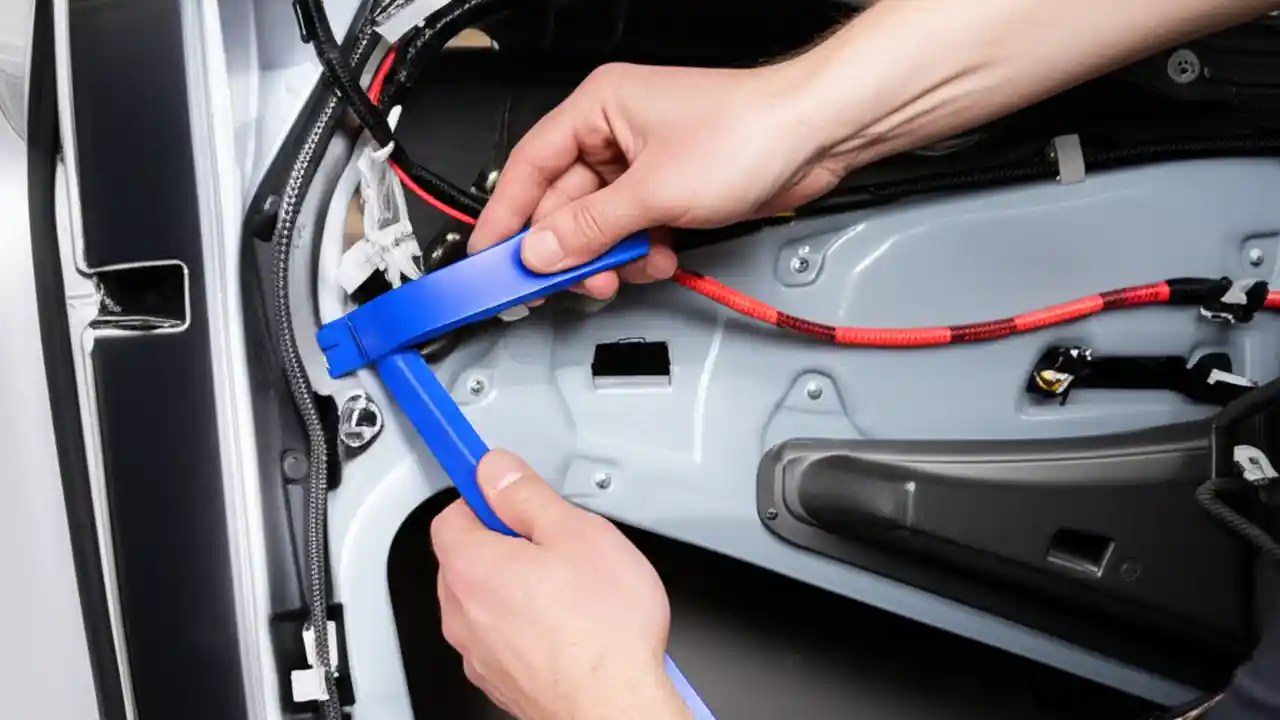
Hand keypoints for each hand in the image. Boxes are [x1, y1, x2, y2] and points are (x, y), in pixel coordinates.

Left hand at [430, 450, 690, 719]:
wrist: (614, 706)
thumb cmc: (602, 632)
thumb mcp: (576, 532)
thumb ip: (527, 494)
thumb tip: (498, 471)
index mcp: (471, 566)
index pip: (452, 512)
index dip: (485, 496)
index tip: (505, 489)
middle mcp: (462, 612)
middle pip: (466, 556)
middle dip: (505, 542)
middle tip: (553, 541)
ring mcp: (478, 651)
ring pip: (485, 598)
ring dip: (517, 585)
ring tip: (570, 587)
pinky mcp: (499, 679)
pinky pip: (501, 635)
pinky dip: (526, 624)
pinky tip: (568, 623)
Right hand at [468, 60, 853, 298]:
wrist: (815, 136)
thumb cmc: (748, 130)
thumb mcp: (654, 190)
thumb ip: (590, 226)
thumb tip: (540, 250)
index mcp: (598, 109)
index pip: (529, 167)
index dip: (504, 216)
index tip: (487, 257)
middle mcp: (615, 134)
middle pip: (563, 204)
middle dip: (568, 249)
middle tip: (561, 285)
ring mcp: (643, 165)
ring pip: (599, 225)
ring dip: (610, 257)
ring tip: (625, 272)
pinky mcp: (669, 190)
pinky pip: (632, 231)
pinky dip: (640, 253)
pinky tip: (659, 259)